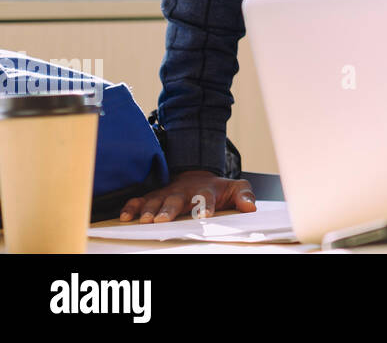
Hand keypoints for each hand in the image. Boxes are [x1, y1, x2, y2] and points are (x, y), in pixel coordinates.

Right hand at [118, 170, 255, 222]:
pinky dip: (132, 207)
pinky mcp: (154, 197)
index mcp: (205, 191)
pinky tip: (125, 217)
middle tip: (162, 220)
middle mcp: (184, 192)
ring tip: (145, 221)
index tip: (205, 217)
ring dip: (150, 210)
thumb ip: (244, 196)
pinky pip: (140, 200)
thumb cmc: (216, 188)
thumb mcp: (235, 188)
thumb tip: (251, 208)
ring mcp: (167, 193)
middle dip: (169, 209)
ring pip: (156, 200)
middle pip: (176, 200)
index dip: (206, 207)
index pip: (206, 198)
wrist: (198, 176)